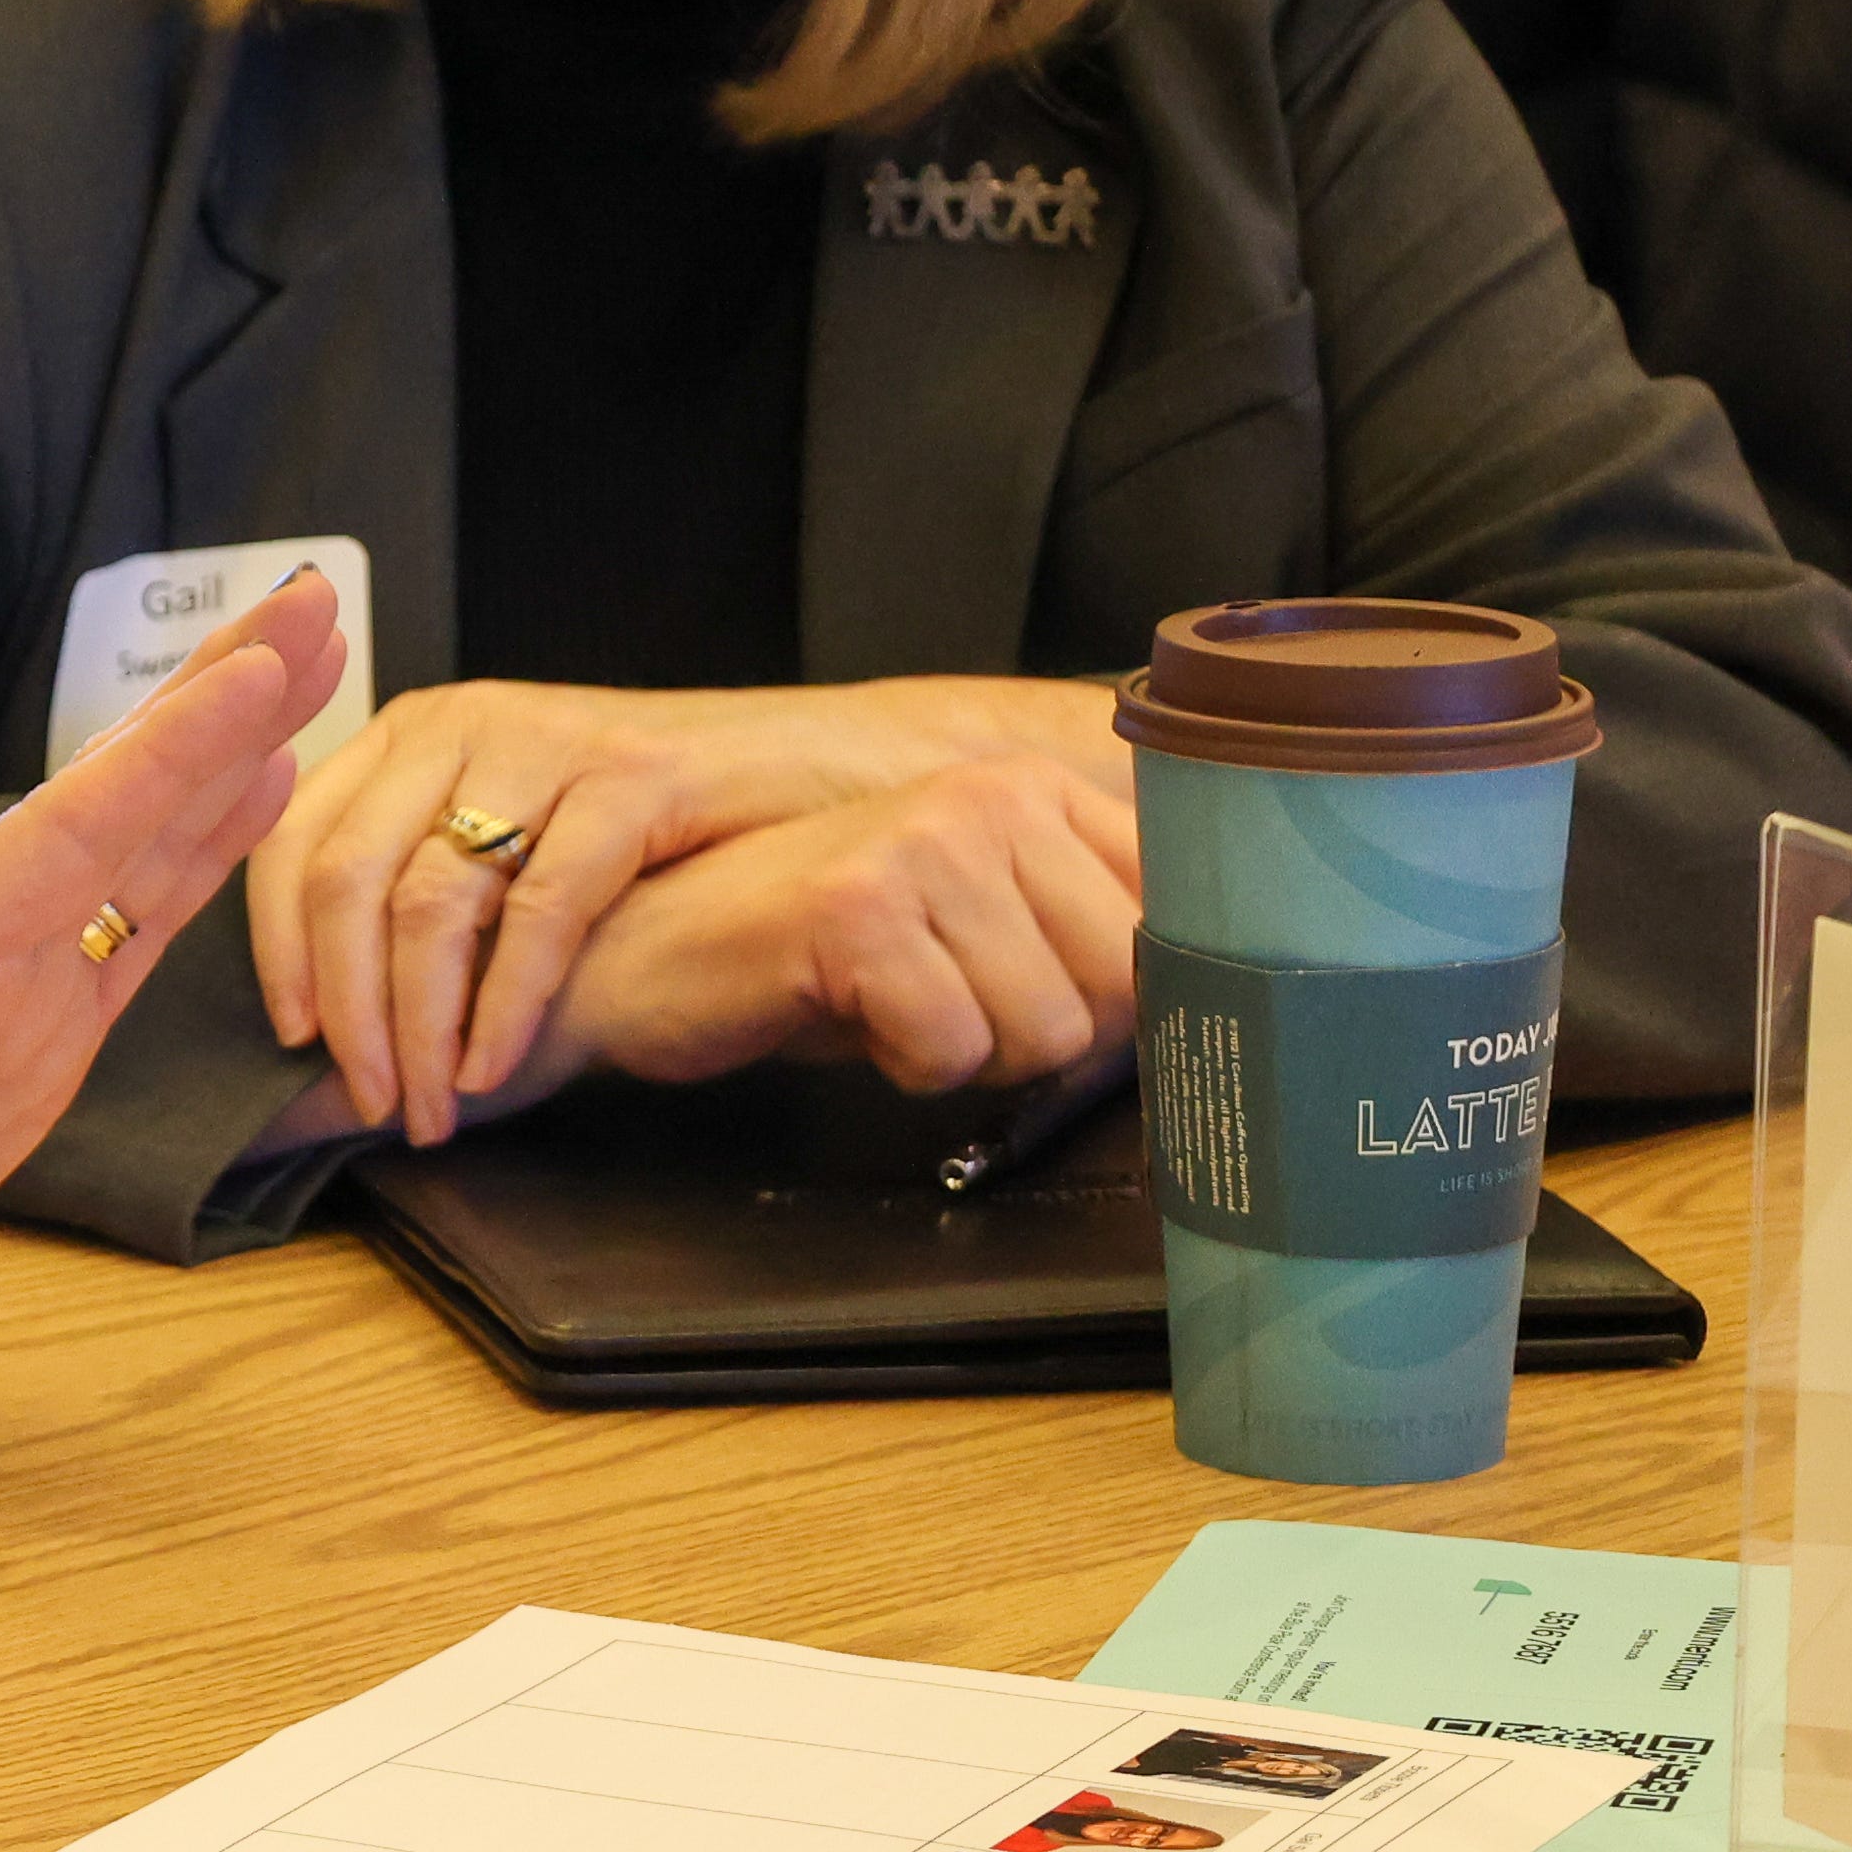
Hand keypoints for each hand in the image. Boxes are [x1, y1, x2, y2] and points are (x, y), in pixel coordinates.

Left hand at [0, 567, 341, 1321]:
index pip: (63, 838)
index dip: (159, 761)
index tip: (249, 675)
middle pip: (118, 798)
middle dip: (214, 701)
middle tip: (315, 600)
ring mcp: (20, 970)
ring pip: (144, 838)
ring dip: (229, 748)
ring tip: (315, 655)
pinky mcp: (46, 1019)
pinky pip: (143, 918)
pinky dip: (207, 847)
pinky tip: (264, 787)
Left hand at [246, 676, 1121, 1138]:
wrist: (824, 779)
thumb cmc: (659, 840)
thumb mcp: (516, 856)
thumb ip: (427, 914)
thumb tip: (324, 1036)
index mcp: (412, 736)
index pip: (293, 839)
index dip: (277, 954)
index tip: (289, 1048)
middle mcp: (461, 723)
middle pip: (348, 876)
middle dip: (348, 1011)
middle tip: (366, 1101)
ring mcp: (544, 742)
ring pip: (433, 897)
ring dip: (419, 1024)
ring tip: (430, 1107)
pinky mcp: (630, 773)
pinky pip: (541, 904)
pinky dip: (508, 1001)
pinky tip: (496, 1067)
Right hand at [536, 756, 1143, 1098]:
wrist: (645, 955)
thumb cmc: (809, 958)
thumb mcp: (967, 926)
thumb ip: (1074, 935)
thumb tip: (1206, 1010)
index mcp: (1029, 788)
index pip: (1175, 913)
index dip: (1140, 997)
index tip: (1072, 1014)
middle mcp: (988, 796)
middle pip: (1123, 986)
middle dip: (1041, 1033)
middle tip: (944, 1006)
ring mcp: (923, 844)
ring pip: (1044, 1029)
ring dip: (966, 1050)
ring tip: (888, 1003)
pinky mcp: (857, 909)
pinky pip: (950, 1048)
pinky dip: (902, 1063)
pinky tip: (846, 1014)